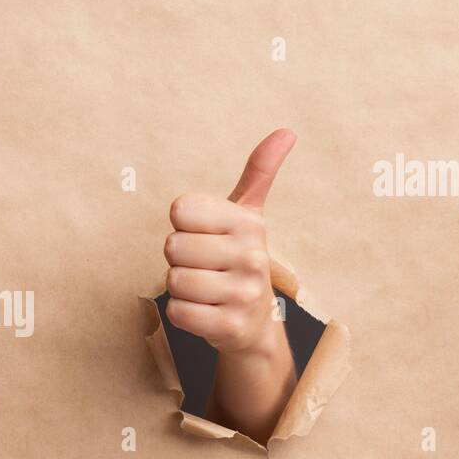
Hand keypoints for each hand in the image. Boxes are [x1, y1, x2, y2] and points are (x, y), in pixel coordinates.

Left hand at [162, 129, 297, 442]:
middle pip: (173, 247)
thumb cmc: (238, 259)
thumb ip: (259, 172)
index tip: (203, 234)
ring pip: (174, 281)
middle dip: (179, 259)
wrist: (255, 321)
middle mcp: (252, 256)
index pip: (181, 210)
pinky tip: (203, 310)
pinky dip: (182, 313)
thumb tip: (286, 132)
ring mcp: (243, 293)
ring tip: (204, 288)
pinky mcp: (230, 326)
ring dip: (180, 288)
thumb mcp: (248, 215)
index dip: (182, 224)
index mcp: (248, 223)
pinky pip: (177, 312)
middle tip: (202, 266)